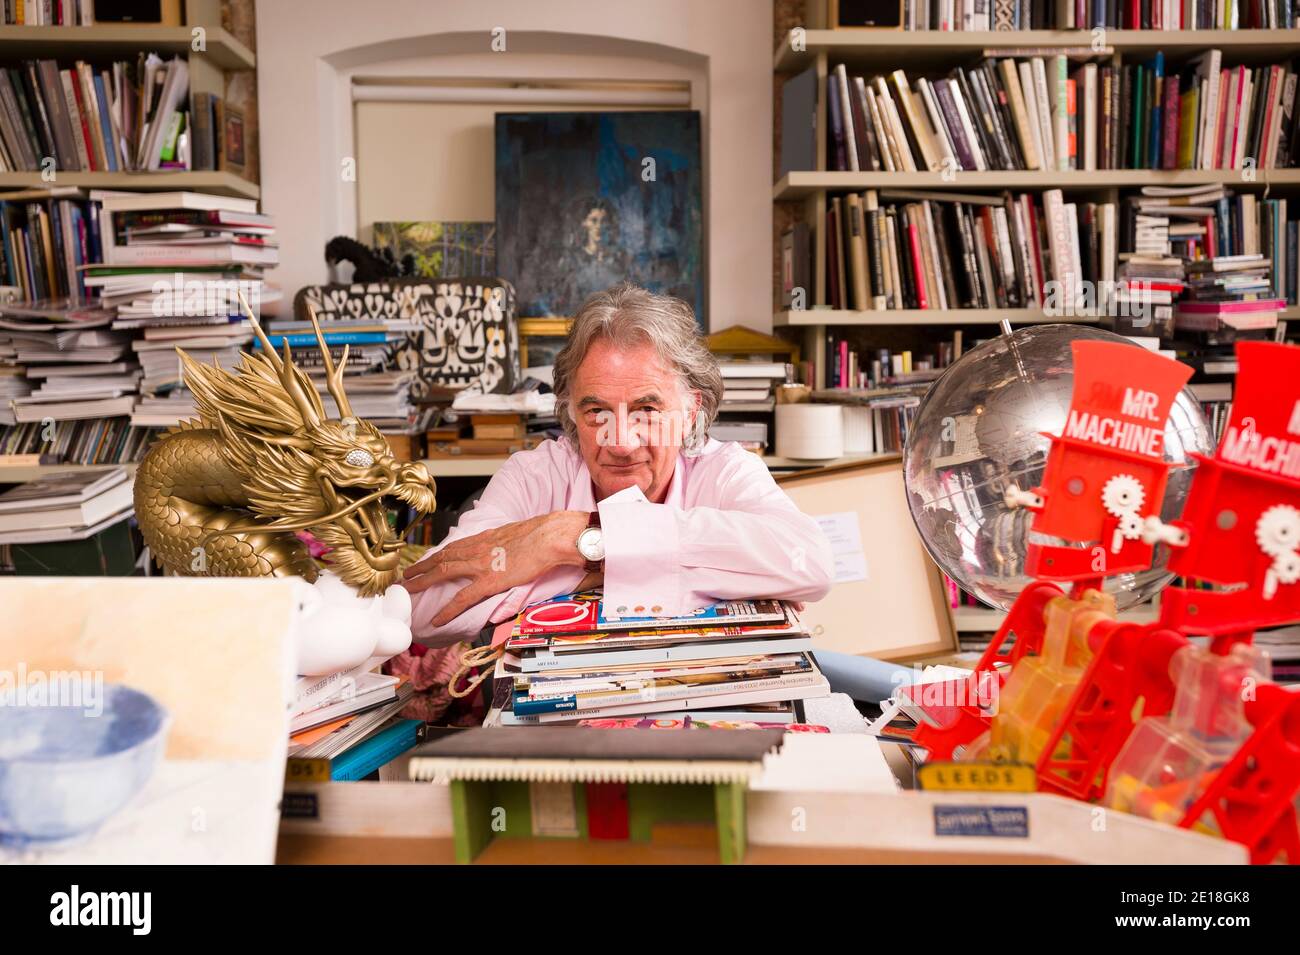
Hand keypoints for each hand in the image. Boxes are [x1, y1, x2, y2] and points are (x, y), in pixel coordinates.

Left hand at [401, 511, 589, 627]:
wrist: (549, 537)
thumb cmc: (540, 535)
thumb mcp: (516, 533)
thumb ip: (504, 542)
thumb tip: (505, 547)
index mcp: (484, 538)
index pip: (454, 546)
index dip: (438, 555)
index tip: (427, 560)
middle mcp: (477, 549)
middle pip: (441, 558)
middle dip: (421, 567)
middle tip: (406, 576)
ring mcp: (480, 565)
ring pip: (443, 573)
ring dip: (423, 581)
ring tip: (409, 591)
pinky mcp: (489, 581)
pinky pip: (463, 598)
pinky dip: (448, 609)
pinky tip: (438, 619)